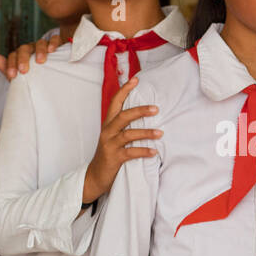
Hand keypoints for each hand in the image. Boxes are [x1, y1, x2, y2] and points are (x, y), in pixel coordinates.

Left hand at [0, 34, 65, 78]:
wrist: (53, 75)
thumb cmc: (35, 74)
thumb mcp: (20, 74)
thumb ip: (7, 67)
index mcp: (21, 55)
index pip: (13, 56)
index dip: (11, 65)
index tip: (12, 76)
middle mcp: (31, 48)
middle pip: (24, 49)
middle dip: (23, 59)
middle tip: (24, 71)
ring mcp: (44, 45)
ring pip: (39, 43)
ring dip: (39, 51)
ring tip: (40, 61)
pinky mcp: (57, 43)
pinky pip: (54, 39)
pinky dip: (53, 43)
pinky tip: (52, 50)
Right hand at [82, 76, 161, 203]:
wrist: (95, 176)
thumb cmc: (109, 155)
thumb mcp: (114, 137)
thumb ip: (125, 126)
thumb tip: (146, 114)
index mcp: (108, 124)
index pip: (115, 102)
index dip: (125, 90)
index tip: (136, 79)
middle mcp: (107, 131)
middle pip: (123, 116)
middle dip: (140, 110)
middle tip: (156, 109)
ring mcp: (109, 145)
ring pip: (128, 134)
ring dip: (146, 133)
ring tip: (160, 133)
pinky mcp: (113, 158)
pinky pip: (130, 153)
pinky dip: (143, 151)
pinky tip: (154, 152)